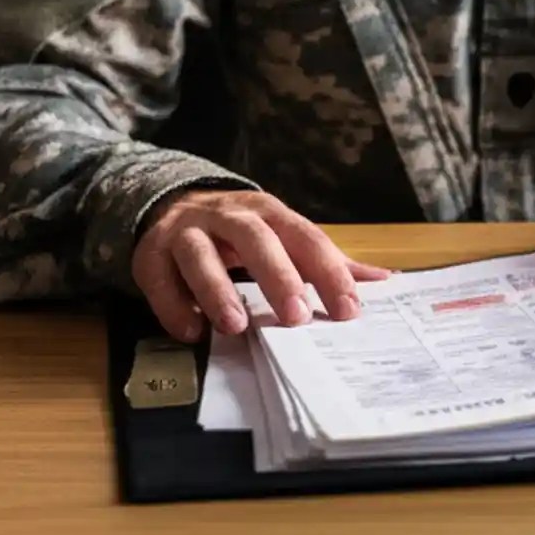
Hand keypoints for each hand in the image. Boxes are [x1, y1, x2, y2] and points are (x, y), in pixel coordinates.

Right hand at [132, 190, 390, 342]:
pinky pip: (158, 278)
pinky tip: (192, 330)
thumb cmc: (243, 232)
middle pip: (255, 238)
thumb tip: (384, 281)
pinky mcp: (151, 253)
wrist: (173, 204)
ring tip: (237, 326)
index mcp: (270, 212)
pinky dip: (173, 305)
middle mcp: (229, 216)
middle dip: (277, 276)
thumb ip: (327, 261)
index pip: (305, 237)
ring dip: (218, 290)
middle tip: (297, 317)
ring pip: (200, 254)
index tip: (348, 310)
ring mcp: (187, 231)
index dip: (327, 272)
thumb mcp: (284, 237)